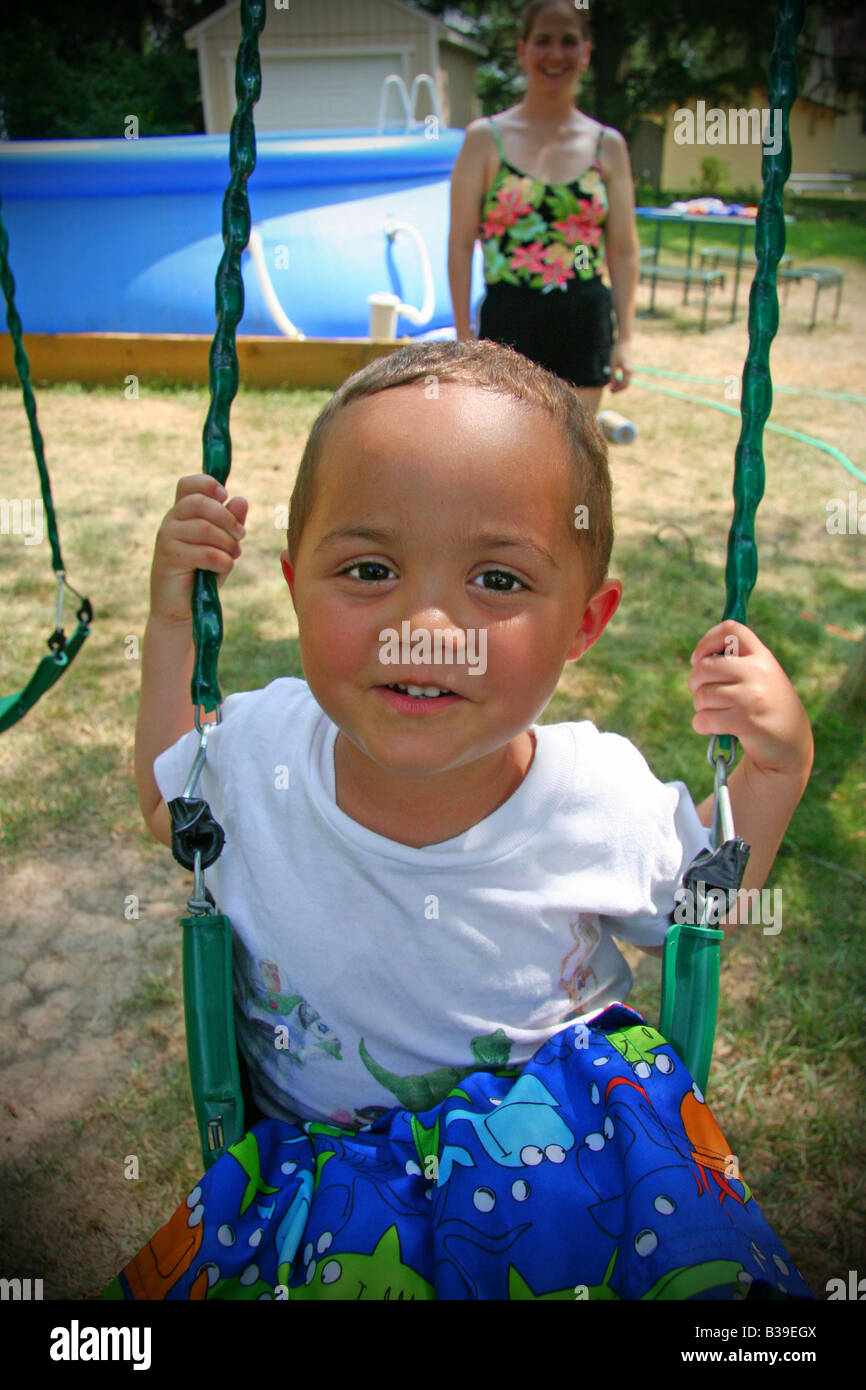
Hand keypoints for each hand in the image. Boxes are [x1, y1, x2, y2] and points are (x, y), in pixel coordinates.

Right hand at [150, 474, 247, 624]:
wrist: (183, 609)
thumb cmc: (204, 574)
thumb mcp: (223, 546)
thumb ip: (231, 523)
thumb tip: (240, 499)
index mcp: (182, 513)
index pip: (188, 484)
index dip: (207, 484)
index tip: (225, 495)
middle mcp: (171, 521)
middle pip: (200, 502)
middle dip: (227, 517)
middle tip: (241, 535)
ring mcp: (167, 538)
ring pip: (205, 528)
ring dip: (227, 543)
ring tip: (233, 555)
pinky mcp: (169, 558)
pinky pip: (205, 552)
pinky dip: (222, 560)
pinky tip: (224, 568)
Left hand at [608, 340, 631, 392]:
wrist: (624, 343)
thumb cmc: (616, 352)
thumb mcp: (612, 364)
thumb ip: (613, 375)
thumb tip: (612, 385)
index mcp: (627, 369)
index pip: (623, 384)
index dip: (616, 389)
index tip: (609, 390)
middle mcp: (631, 370)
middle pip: (626, 385)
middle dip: (618, 389)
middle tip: (610, 391)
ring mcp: (632, 369)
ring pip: (627, 382)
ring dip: (620, 386)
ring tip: (611, 387)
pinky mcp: (631, 368)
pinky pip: (627, 378)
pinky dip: (622, 381)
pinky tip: (615, 381)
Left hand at [688, 621, 812, 779]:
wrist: (790, 745)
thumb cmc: (766, 708)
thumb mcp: (761, 677)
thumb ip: (737, 663)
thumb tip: (698, 659)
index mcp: (762, 656)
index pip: (731, 630)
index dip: (707, 641)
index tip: (699, 659)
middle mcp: (758, 672)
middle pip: (705, 667)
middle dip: (695, 682)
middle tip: (701, 692)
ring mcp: (752, 697)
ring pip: (702, 695)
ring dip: (700, 707)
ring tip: (715, 712)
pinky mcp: (745, 722)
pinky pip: (703, 719)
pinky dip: (701, 725)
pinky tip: (713, 728)